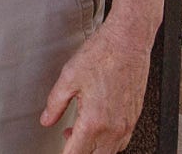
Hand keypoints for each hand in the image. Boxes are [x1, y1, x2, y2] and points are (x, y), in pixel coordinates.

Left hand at [40, 16, 152, 152]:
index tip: (60, 145)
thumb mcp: (69, 77)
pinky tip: (99, 126)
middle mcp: (113, 127)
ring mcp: (126, 123)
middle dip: (78, 151)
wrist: (128, 39)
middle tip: (67, 138)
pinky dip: (108, 141)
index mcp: (94, 121)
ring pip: (110, 152)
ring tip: (79, 132)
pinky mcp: (134, 116)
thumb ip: (55, 104)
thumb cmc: (103, 53)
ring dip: (93, 148)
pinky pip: (122, 140)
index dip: (64, 153)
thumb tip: (47, 119)